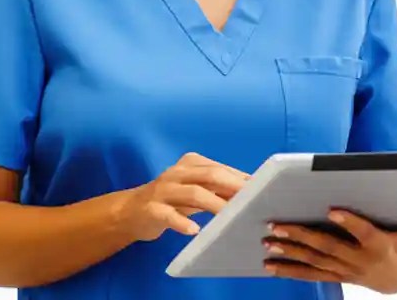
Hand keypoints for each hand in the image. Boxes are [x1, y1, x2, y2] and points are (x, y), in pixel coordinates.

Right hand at [115, 152, 249, 240]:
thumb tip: (257, 196)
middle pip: (209, 176)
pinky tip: (194, 231)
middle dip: (234, 188)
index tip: (265, 192)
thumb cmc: (172, 201)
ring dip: (215, 205)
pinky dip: (182, 222)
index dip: (242, 180)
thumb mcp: (196, 191)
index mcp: (190, 164)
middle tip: (255, 203)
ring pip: (192, 193)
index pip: (221, 169)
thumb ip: (221, 191)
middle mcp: (176, 173)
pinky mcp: (151, 209)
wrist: (131, 211)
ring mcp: (163, 190)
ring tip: (232, 218)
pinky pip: (168, 214)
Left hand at [264, 205, 396, 292]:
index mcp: (380, 245)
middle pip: (328, 247)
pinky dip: (290, 270)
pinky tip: (270, 266)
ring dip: (289, 253)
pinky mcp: (337, 275)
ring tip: (268, 244)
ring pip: (314, 262)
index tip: (332, 210)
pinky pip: (311, 274)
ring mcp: (346, 270)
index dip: (350, 223)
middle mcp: (359, 259)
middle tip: (276, 225)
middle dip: (300, 236)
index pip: (364, 233)